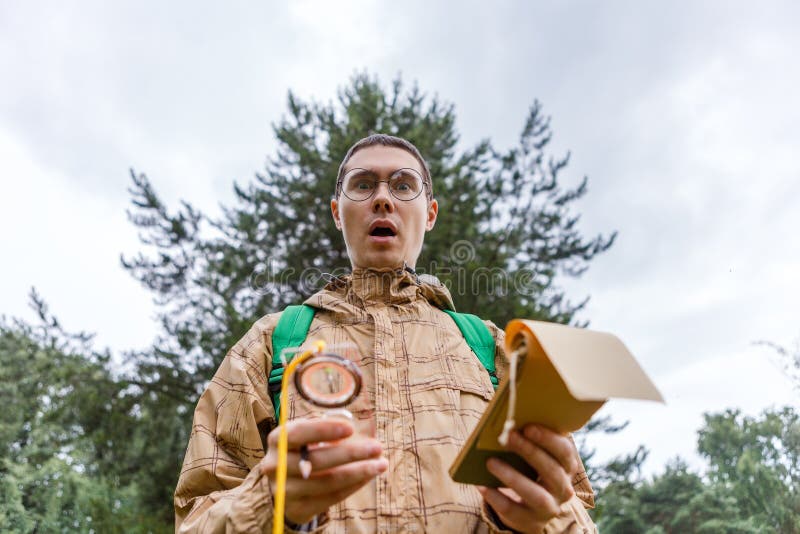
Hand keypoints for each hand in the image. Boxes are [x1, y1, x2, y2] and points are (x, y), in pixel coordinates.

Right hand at [259, 418, 386, 524]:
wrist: (282, 485)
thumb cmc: (302, 450)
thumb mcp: (307, 436)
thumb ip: (325, 430)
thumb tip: (349, 430)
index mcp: (277, 440)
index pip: (298, 433)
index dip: (324, 429)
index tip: (351, 428)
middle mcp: (275, 466)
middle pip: (316, 460)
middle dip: (351, 453)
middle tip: (377, 447)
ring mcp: (285, 490)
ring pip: (328, 481)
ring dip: (359, 472)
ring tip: (381, 464)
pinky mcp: (297, 509)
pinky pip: (331, 498)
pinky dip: (353, 486)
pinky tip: (368, 476)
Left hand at [478, 425, 579, 532]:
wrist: (530, 510)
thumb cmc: (530, 472)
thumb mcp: (535, 458)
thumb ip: (529, 442)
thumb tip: (505, 427)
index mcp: (566, 467)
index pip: (565, 451)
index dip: (549, 439)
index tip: (528, 427)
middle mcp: (563, 489)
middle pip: (552, 470)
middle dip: (529, 451)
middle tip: (508, 437)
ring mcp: (549, 508)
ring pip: (535, 494)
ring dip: (513, 476)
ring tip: (490, 462)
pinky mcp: (530, 521)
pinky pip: (512, 509)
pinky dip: (496, 497)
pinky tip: (482, 485)